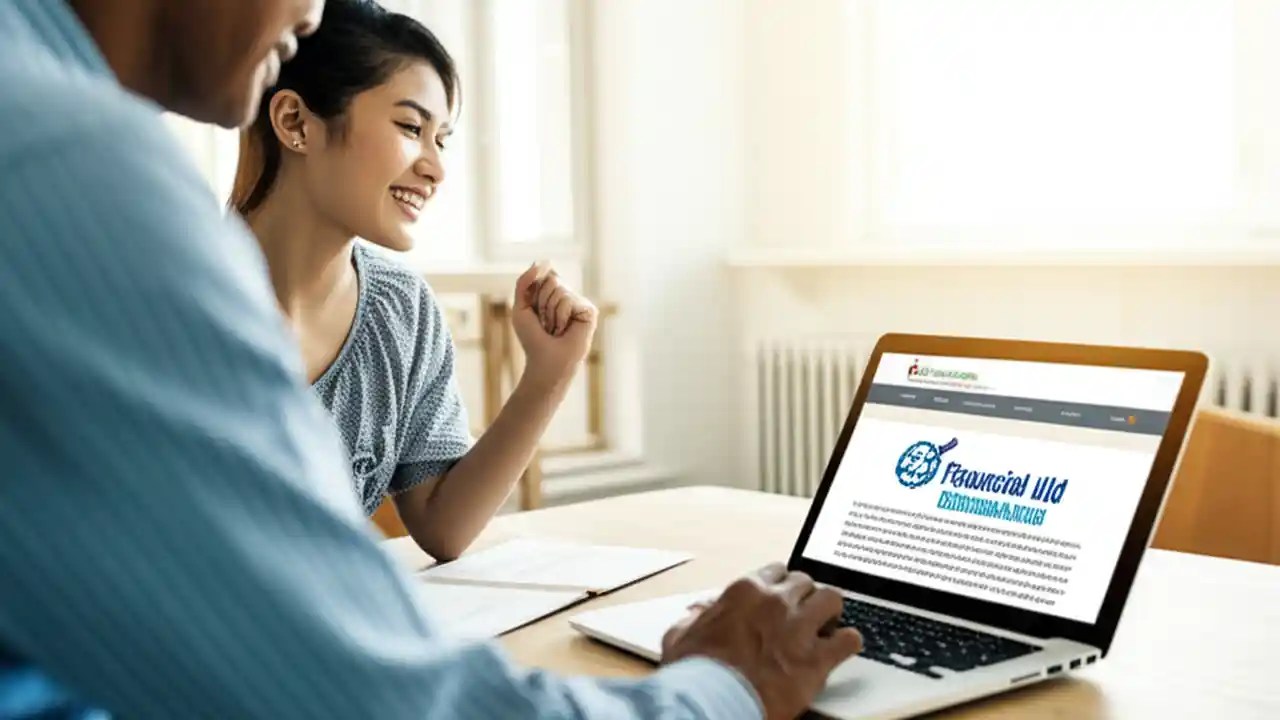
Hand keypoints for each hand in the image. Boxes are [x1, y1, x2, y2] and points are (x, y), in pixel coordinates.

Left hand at [512, 261, 598, 389]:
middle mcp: (567, 295)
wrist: (546, 361)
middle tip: (545, 323)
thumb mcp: (520, 307)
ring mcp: (579, 302)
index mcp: (552, 293)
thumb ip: (525, 282)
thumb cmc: (533, 338)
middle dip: (541, 302)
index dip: (534, 292)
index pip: (543, 274)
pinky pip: (569, 300)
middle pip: (551, 279)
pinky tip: (565, 329)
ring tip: (555, 329)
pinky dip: (561, 316)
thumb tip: (542, 261)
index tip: (534, 311)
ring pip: (560, 290)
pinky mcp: (589, 310)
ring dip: (550, 313)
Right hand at [661, 563, 862, 719]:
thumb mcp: (681, 636)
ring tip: (825, 626)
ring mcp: (799, 628)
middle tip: (802, 614)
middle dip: (805, 597)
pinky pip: (849, 639)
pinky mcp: (817, 659)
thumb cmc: (695, 674)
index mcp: (745, 592)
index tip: (782, 596)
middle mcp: (776, 602)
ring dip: (829, 612)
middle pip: (806, 582)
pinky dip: (848, 643)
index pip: (776, 570)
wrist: (712, 702)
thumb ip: (695, 618)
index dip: (780, 585)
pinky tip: (840, 649)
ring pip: (832, 599)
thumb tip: (699, 612)